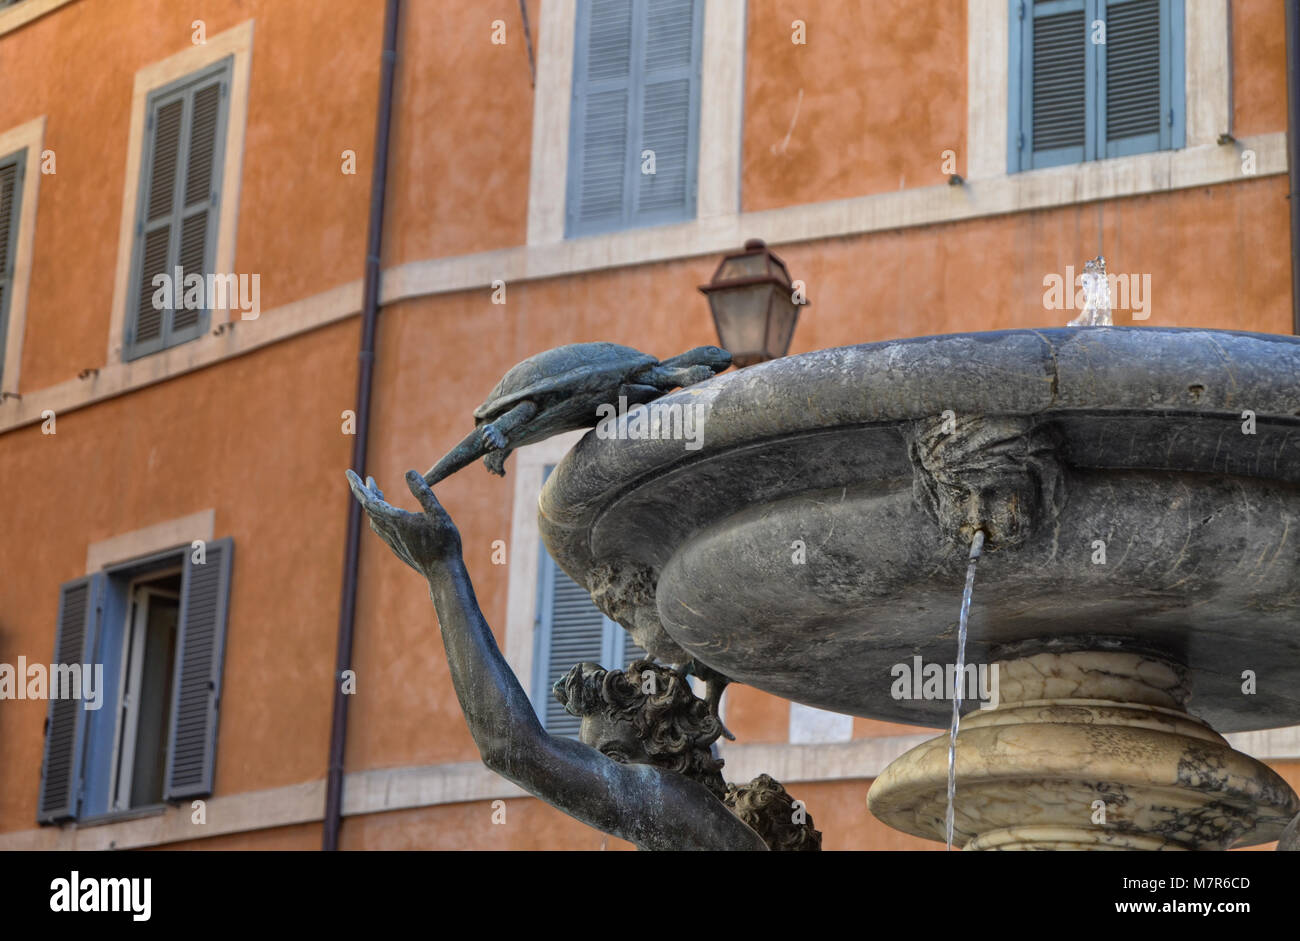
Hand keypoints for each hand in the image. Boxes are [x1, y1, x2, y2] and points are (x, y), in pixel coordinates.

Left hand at [346, 469, 462, 576]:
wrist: (442, 573)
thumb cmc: (444, 543)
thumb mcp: (438, 513)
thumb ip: (423, 492)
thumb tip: (409, 472)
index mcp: (397, 520)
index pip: (369, 500)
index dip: (358, 485)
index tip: (349, 472)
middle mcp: (390, 531)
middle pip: (369, 508)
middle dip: (365, 491)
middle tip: (366, 478)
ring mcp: (393, 541)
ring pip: (374, 519)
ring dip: (373, 503)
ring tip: (377, 491)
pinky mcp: (398, 548)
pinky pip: (381, 529)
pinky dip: (379, 515)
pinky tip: (389, 515)